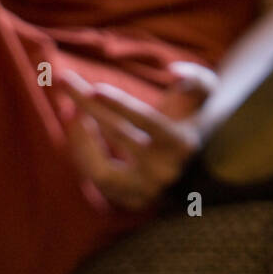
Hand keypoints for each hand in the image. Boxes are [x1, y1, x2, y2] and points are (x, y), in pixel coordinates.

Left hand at [57, 60, 216, 210]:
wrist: (200, 158)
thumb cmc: (195, 115)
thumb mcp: (206, 90)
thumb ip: (196, 77)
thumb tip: (172, 71)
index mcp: (181, 143)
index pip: (146, 121)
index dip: (119, 104)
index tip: (94, 89)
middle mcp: (164, 171)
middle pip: (117, 137)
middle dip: (88, 107)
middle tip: (66, 81)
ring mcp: (147, 191)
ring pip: (100, 170)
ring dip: (79, 137)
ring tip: (70, 109)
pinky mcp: (132, 202)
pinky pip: (97, 180)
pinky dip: (84, 153)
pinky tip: (78, 128)